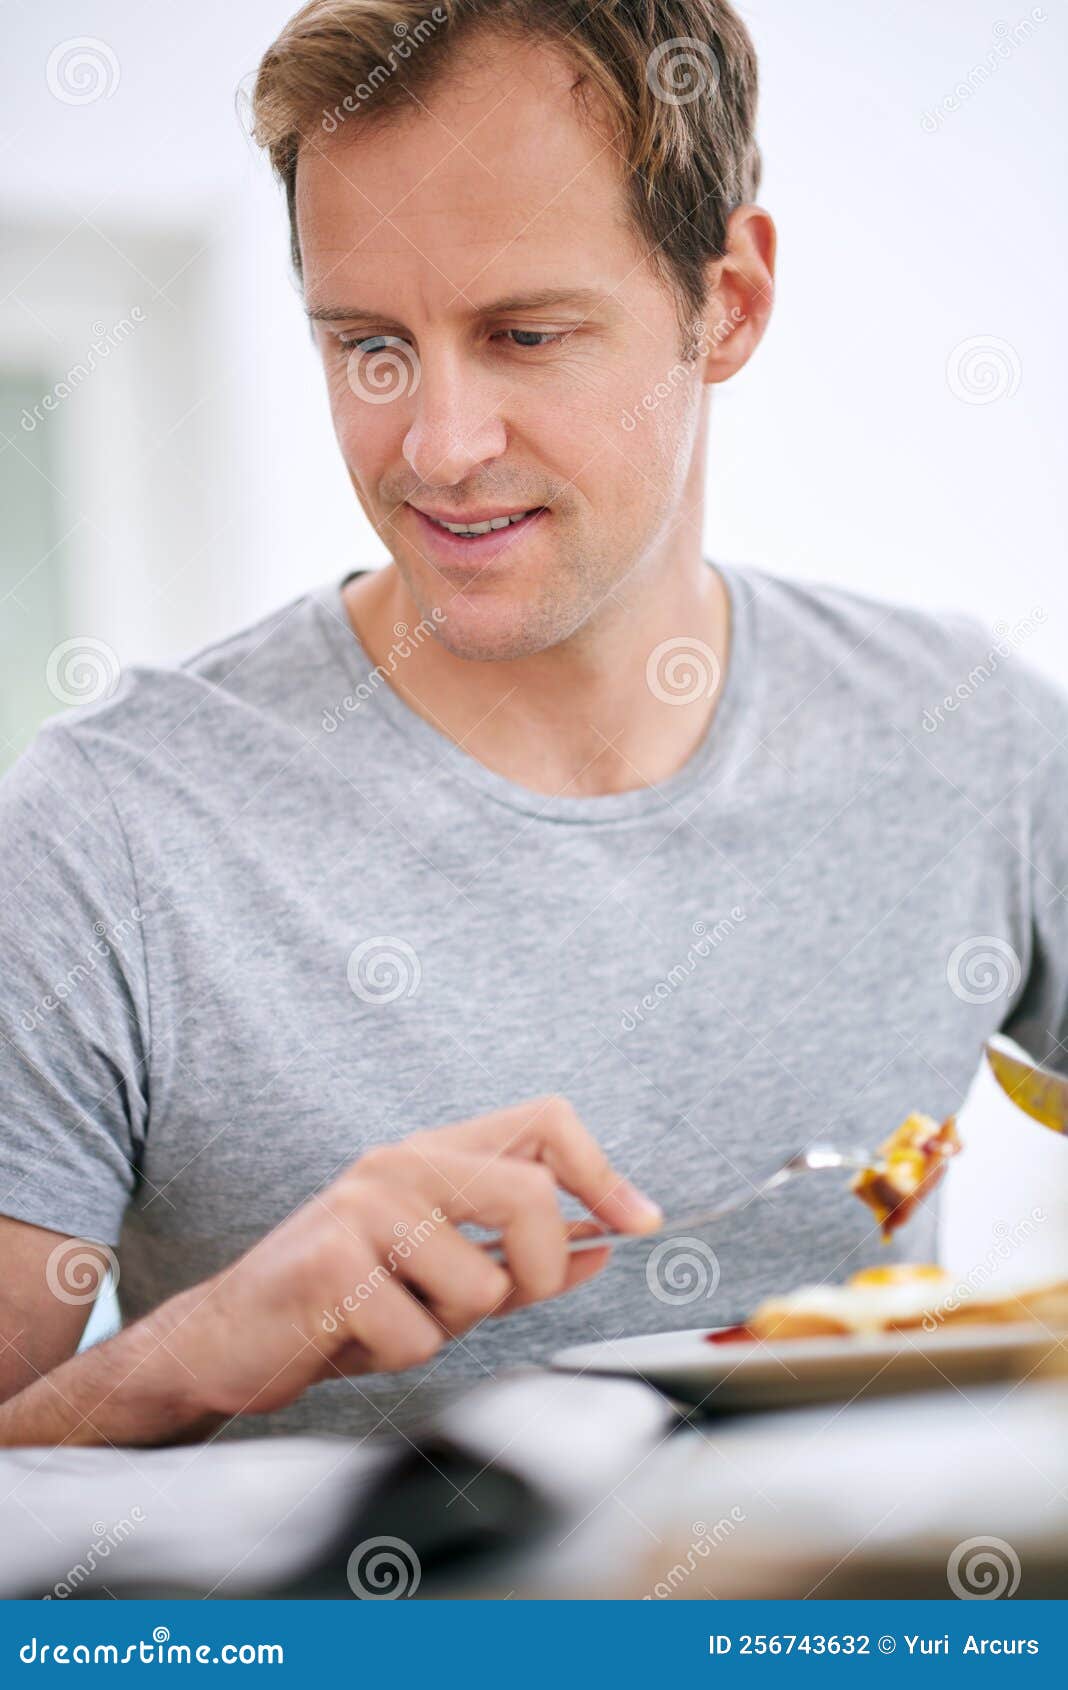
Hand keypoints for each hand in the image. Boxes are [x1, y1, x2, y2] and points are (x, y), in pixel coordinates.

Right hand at [157, 1095, 661, 1420]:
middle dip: (536, 1271)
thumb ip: (520, 1257)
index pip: (545, 1120)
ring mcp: (363, 1207)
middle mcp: (401, 1164)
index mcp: (435, 1154)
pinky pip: (421, 1335)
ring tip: (391, 1316)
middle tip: (495, 1300)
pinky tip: (353, 1336)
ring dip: (447, 1327)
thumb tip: (605, 1243)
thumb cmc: (343, 1305)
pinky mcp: (332, 1263)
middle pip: (532, 1196)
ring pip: (480, 1287)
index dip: (603, 1170)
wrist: (228, 1337)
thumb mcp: (442, 1274)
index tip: (640, 1224)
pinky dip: (398, 1356)